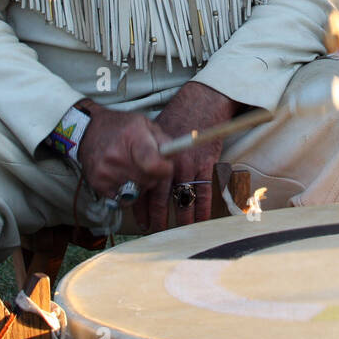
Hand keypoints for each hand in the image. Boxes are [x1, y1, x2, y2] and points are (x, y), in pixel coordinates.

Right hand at [76, 101, 172, 200]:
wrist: (87, 130)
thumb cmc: (121, 127)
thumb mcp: (145, 124)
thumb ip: (164, 140)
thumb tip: (177, 156)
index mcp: (133, 137)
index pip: (154, 165)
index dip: (164, 168)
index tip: (164, 165)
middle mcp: (117, 156)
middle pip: (149, 181)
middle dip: (154, 176)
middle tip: (146, 165)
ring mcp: (105, 172)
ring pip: (137, 193)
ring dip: (140, 185)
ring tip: (133, 169)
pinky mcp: (97, 184)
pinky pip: (123, 199)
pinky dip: (126, 192)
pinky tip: (122, 177)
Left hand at [140, 81, 239, 231]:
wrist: (199, 105)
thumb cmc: (175, 120)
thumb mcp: (152, 133)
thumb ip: (144, 156)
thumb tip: (132, 178)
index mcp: (152, 155)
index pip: (143, 184)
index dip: (140, 204)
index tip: (139, 219)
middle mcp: (168, 162)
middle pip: (160, 196)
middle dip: (156, 216)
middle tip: (153, 231)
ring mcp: (188, 165)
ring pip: (182, 198)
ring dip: (180, 218)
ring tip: (176, 233)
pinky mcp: (206, 165)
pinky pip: (204, 192)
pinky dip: (202, 209)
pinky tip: (200, 221)